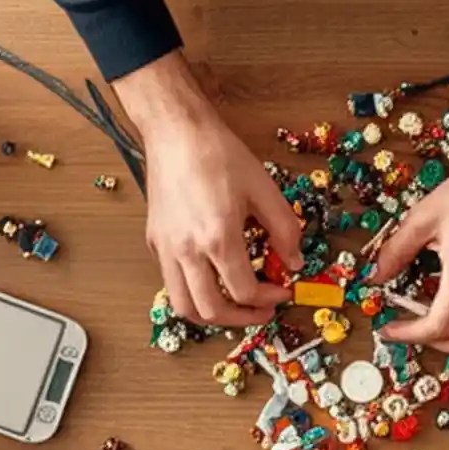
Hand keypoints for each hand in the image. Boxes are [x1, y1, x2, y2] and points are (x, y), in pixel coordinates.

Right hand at [115, 52, 303, 325]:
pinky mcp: (154, 242)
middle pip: (211, 310)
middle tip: (262, 311)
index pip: (244, 291)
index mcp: (218, 237)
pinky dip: (192, 292)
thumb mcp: (264, 189)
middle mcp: (187, 250)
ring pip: (183, 305)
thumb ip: (284, 229)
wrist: (176, 132)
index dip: (269, 299)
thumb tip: (294, 263)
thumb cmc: (219, 154)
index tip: (283, 291)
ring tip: (233, 306)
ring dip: (212, 315)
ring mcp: (166, 249)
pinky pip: (171, 282)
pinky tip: (212, 278)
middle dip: (241, 318)